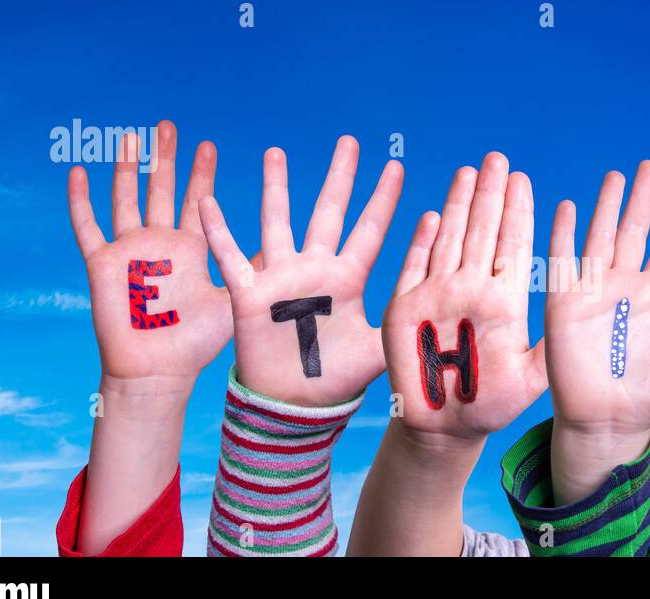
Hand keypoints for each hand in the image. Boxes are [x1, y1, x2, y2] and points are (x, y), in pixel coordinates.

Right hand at [68, 121, 231, 383]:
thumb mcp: (233, 299)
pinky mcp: (101, 264)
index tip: (208, 144)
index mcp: (190, 249)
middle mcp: (159, 244)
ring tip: (129, 136)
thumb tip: (286, 251)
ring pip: (125, 198)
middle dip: (165, 158)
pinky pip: (87, 226)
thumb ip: (252, 271)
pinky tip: (79, 172)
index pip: (197, 201)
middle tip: (168, 125)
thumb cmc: (196, 344)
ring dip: (126, 168)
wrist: (158, 372)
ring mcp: (129, 251)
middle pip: (161, 190)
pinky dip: (81, 200)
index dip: (201, 173)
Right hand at [197, 137, 402, 405]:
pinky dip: (218, 232)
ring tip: (275, 152)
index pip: (370, 230)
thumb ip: (402, 324)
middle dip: (340, 177)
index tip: (397, 166)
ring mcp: (281, 279)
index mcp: (348, 280)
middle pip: (329, 212)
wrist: (293, 407)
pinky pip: (230, 257)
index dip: (383, 200)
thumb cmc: (336, 381)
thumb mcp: (377, 350)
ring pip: (278, 221)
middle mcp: (315, 270)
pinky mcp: (249, 294)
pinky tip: (207, 202)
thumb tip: (441, 310)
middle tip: (350, 141)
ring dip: (276, 188)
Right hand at [381, 153, 545, 441]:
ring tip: (470, 172)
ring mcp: (437, 296)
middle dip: (490, 195)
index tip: (523, 179)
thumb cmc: (491, 405)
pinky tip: (431, 215)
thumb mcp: (532, 378)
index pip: (512, 246)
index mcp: (503, 301)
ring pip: (451, 240)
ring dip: (458, 206)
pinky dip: (421, 242)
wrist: (446, 428)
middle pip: (482, 233)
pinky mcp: (405, 309)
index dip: (517, 212)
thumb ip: (550, 347)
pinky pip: (414, 268)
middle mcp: (471, 291)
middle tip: (499, 158)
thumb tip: (579, 315)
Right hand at [544, 162, 649, 502]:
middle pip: (634, 231)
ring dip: (607, 207)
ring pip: (601, 237)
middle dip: (644, 199)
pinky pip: (564, 262)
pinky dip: (563, 234)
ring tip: (616, 176)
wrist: (609, 421)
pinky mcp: (566, 304)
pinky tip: (567, 206)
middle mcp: (623, 287)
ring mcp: (594, 292)